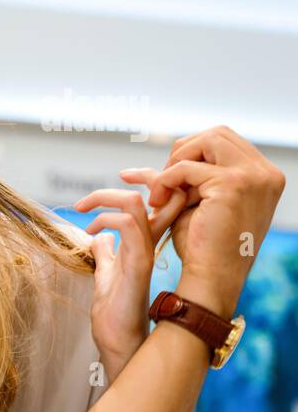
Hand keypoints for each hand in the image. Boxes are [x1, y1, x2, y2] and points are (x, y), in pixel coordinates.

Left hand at [74, 184, 186, 378]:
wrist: (119, 345)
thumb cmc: (115, 315)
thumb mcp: (106, 276)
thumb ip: (106, 257)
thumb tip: (100, 240)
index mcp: (141, 246)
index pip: (147, 205)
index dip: (125, 192)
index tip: (92, 202)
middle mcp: (146, 246)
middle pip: (148, 195)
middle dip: (113, 189)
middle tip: (82, 203)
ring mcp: (144, 254)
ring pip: (138, 204)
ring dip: (105, 200)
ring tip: (83, 215)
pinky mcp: (139, 266)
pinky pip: (130, 227)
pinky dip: (108, 219)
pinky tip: (92, 233)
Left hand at [121, 126, 284, 316]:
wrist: (211, 277)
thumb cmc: (204, 246)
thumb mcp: (196, 203)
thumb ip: (182, 178)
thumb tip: (146, 164)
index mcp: (265, 176)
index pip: (226, 141)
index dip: (194, 151)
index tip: (171, 176)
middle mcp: (266, 173)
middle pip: (217, 133)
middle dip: (183, 151)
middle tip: (163, 180)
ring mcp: (253, 176)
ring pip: (204, 142)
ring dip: (174, 164)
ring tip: (160, 192)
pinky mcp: (231, 184)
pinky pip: (185, 167)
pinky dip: (164, 180)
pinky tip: (156, 202)